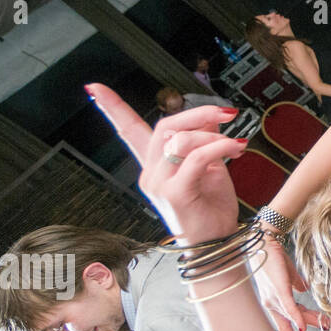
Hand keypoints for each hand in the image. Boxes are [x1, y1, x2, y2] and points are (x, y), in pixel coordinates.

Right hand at [86, 85, 242, 244]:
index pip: (128, 131)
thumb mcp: (210, 167)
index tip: (94, 88)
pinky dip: (219, 147)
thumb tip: (210, 116)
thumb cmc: (211, 208)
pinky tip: (236, 148)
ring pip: (179, 140)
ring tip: (236, 145)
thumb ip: (204, 141)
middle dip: (196, 114)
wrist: (218, 242)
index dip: (112, 108)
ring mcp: (159, 184)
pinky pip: (196, 158)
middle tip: (227, 114)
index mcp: (155, 165)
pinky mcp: (175, 193)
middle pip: (163, 127)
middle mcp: (151, 173)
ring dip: (213, 135)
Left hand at [254, 236, 330, 330]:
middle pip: (291, 320)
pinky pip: (290, 308)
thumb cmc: (274, 256)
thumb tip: (304, 288)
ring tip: (326, 324)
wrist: (266, 243)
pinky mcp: (279, 290)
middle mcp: (271, 302)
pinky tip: (303, 328)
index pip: (284, 321)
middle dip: (308, 326)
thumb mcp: (287, 273)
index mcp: (273, 300)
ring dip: (311, 321)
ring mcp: (274, 297)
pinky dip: (297, 319)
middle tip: (326, 328)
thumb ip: (295, 283)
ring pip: (294, 315)